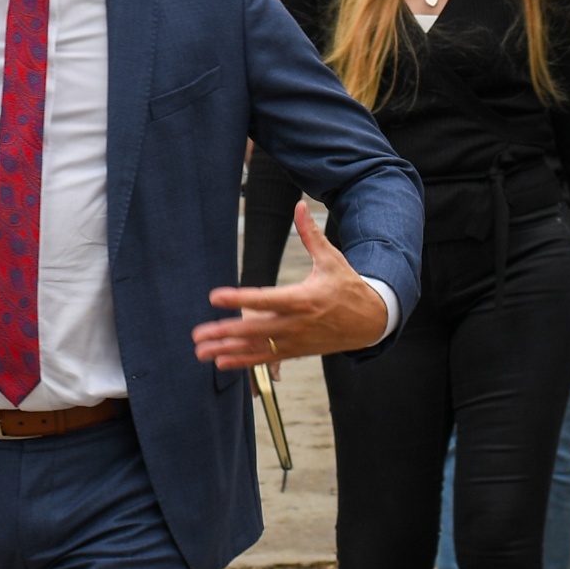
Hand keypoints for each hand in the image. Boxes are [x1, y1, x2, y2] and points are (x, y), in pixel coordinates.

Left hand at [196, 203, 388, 368]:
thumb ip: (311, 235)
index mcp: (302, 298)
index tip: (215, 297)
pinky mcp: (296, 351)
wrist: (370, 321)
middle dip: (224, 332)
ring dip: (227, 350)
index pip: (265, 299)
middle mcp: (296, 323)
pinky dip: (244, 362)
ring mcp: (295, 340)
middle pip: (254, 329)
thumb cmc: (348, 287)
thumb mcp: (332, 260)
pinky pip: (266, 358)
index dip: (239, 298)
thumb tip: (300, 206)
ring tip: (201, 353)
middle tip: (198, 335)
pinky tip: (222, 362)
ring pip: (256, 347)